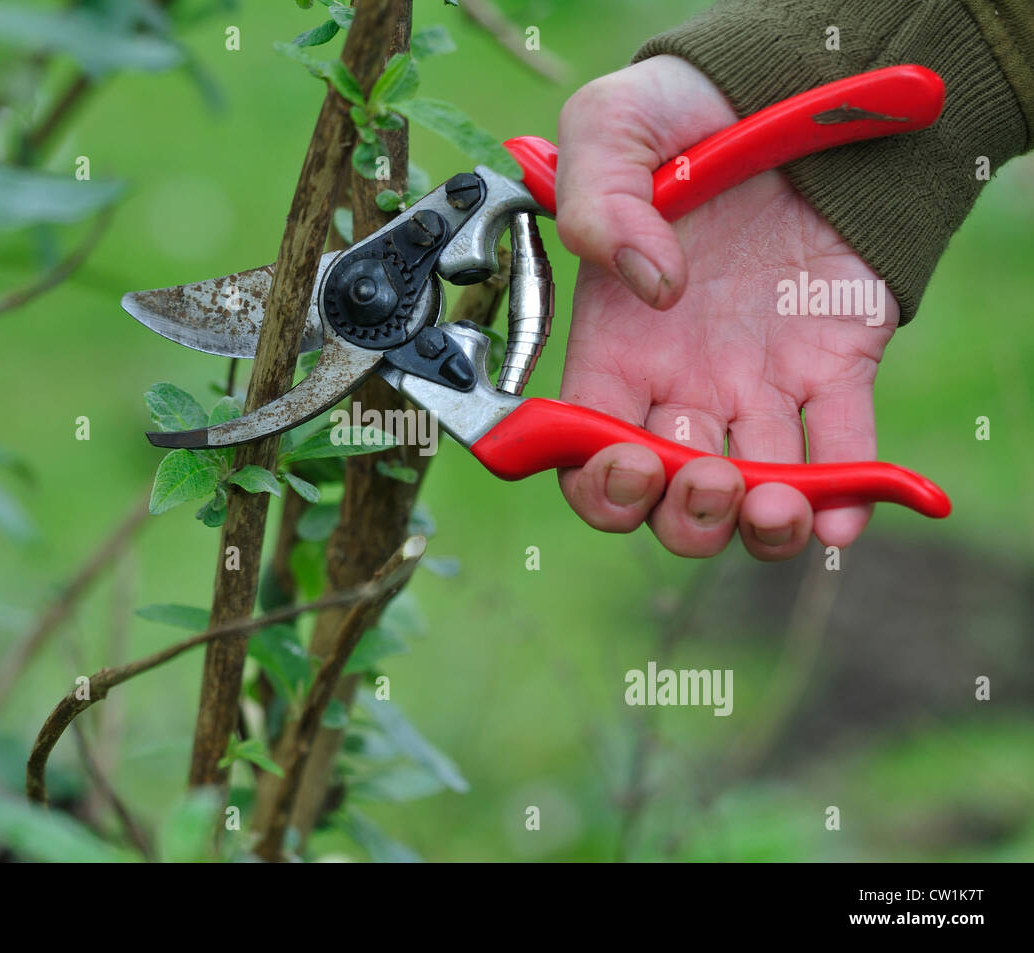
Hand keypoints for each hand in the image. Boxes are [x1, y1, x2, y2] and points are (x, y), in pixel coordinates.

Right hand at [554, 55, 896, 560]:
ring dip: (759, 526)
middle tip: (708, 474)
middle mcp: (680, 382)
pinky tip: (841, 512)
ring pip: (753, 493)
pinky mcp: (835, 364)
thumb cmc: (683, 114)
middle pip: (669, 498)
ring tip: (776, 502)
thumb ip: (597, 203)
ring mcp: (758, 382)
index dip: (598, 483)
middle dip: (684, 513)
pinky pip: (841, 449)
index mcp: (614, 347)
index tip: (627, 461)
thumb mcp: (611, 126)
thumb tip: (655, 288)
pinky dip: (846, 495)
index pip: (587, 452)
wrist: (783, 93)